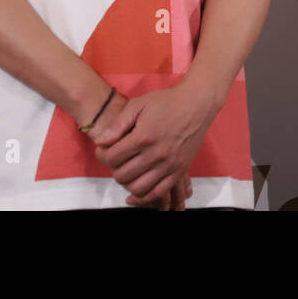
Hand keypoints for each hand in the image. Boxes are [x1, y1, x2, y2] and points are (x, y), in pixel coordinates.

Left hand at [91, 81, 217, 206]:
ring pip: (137, 188)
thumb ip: (118, 124)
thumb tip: (100, 142)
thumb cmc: (167, 102)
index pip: (112, 157)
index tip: (104, 149)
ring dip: (127, 181)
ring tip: (128, 169)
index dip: (102, 154)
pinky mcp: (180, 170)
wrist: (197, 104)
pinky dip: (144, 196)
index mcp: (144, 136)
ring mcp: (170, 164)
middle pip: (122, 175)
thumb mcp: (139, 104)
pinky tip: (136, 190)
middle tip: (116, 158)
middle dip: (114, 167)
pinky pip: (158, 193)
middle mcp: (157, 154)